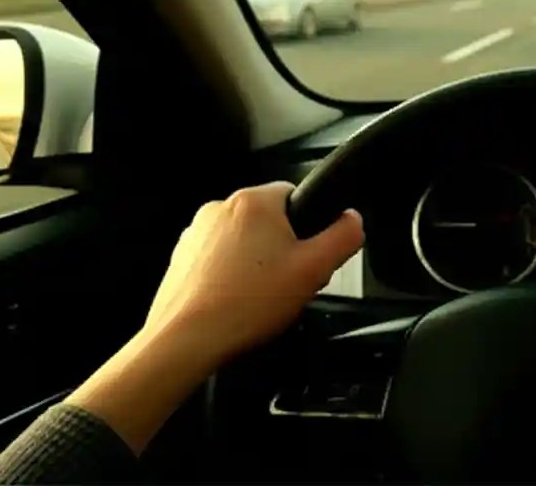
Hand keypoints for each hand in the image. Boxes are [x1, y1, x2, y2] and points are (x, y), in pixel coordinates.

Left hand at [66, 182, 362, 453]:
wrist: (186, 340)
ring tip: (258, 298)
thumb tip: (353, 219)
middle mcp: (220, 208)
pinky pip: (218, 259)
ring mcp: (196, 233)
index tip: (307, 257)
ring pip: (243, 241)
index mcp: (254, 201)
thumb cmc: (245, 305)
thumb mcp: (313, 271)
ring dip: (255, 264)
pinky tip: (235, 303)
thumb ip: (343, 238)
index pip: (296, 195)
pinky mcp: (182, 257)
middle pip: (269, 220)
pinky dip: (230, 277)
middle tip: (286, 283)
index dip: (309, 228)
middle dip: (282, 249)